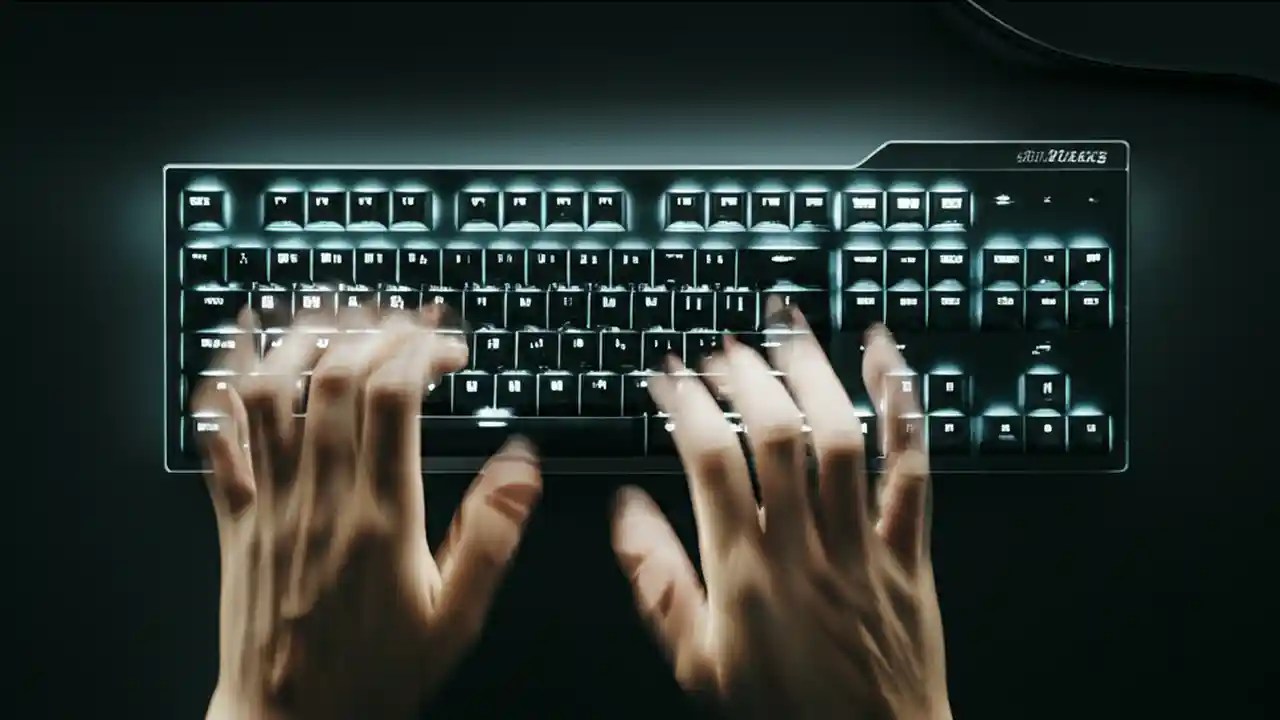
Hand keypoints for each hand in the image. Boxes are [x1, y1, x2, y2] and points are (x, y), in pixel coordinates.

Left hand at [192, 307, 542, 719]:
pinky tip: (234, 354)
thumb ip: (491, 538)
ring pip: (272, 393)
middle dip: (374, 330)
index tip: (446, 344)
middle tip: (404, 322)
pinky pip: (216, 440)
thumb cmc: (373, 678)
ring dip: (300, 341)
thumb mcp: (456, 618)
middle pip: (338, 378)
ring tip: (331, 317)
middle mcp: (321, 498)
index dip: (422, 351)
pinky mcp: (234, 521)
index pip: (396, 399)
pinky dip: (222, 388)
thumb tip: (521, 466)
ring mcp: (270, 505)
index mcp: (381, 518)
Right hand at [611, 314, 950, 719]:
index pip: (710, 463)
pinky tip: (886, 360)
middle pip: (777, 436)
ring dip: (813, 374)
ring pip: (841, 440)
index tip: (670, 375)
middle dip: (746, 378)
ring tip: (787, 330)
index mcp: (745, 573)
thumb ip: (661, 585)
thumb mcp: (699, 663)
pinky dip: (902, 410)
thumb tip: (625, 515)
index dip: (687, 406)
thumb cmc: (785, 713)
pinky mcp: (908, 551)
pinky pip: (911, 472)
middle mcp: (803, 548)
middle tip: (724, 348)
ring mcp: (861, 546)